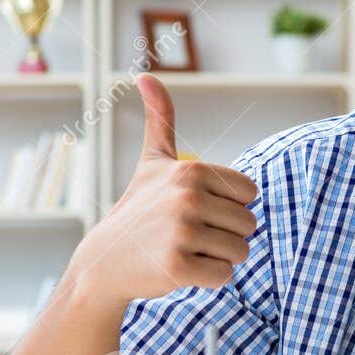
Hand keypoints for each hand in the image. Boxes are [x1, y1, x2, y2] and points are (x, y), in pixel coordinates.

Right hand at [66, 73, 259, 307]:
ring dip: (218, 258)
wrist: (104, 262)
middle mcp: (187, 198)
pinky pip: (224, 277)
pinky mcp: (177, 267)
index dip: (228, 207)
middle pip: (249, 225)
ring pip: (241, 253)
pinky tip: (180, 269)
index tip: (196, 210)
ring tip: (184, 250)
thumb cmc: (138, 210)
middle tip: (188, 235)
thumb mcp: (152, 162)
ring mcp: (181, 233)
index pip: (249, 194)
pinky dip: (208, 279)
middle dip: (225, 235)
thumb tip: (144, 75)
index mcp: (191, 170)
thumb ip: (160, 119)